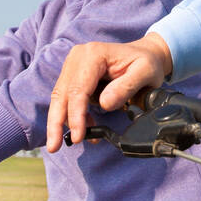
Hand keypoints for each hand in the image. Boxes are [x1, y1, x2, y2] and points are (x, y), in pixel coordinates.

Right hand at [46, 32, 172, 152]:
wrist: (147, 54)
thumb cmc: (147, 62)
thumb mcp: (145, 72)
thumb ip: (125, 87)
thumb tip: (104, 104)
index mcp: (93, 54)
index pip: (78, 89)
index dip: (76, 115)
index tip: (78, 136)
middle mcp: (78, 57)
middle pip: (61, 93)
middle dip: (56, 122)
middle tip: (54, 147)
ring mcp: (74, 65)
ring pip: (60, 97)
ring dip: (61, 122)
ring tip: (74, 141)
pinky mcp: (74, 74)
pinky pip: (67, 98)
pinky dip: (72, 115)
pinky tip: (85, 127)